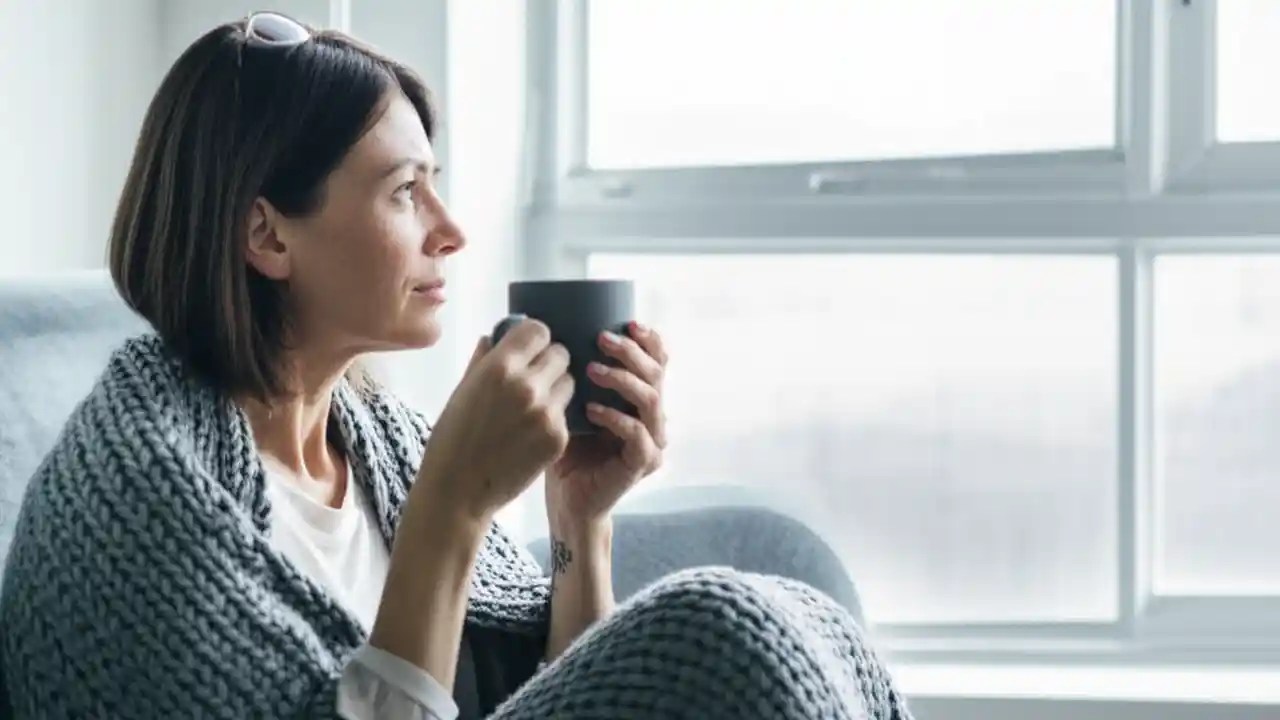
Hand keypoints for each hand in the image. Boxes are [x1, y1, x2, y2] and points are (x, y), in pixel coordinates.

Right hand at [418, 320, 573, 521]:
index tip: (529, 349)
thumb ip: (484, 359)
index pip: (539, 330)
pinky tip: (531, 433)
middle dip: (549, 362)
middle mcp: (527, 386)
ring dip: (556, 389)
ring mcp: (546, 413)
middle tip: (534, 379)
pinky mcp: (558, 438)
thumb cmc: (452, 438)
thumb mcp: (462, 391)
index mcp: (499, 367)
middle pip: (561, 354)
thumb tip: (497, 335)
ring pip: (569, 383)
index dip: (535, 339)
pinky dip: (554, 419)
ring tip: (531, 408)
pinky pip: (566, 414)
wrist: (458, 490)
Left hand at [546, 322, 667, 528]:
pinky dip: (614, 418)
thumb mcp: (567, 400)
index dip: (648, 340)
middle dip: (630, 352)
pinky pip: (638, 434)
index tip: (627, 323)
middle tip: (601, 340)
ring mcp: (652, 440)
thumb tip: (535, 327)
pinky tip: (590, 410)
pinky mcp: (643, 463)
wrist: (566, 496)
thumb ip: (569, 370)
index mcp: (640, 397)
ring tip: (591, 370)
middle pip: (657, 373)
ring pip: (651, 400)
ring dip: (622, 379)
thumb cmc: (564, 446)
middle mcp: (653, 416)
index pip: (657, 360)